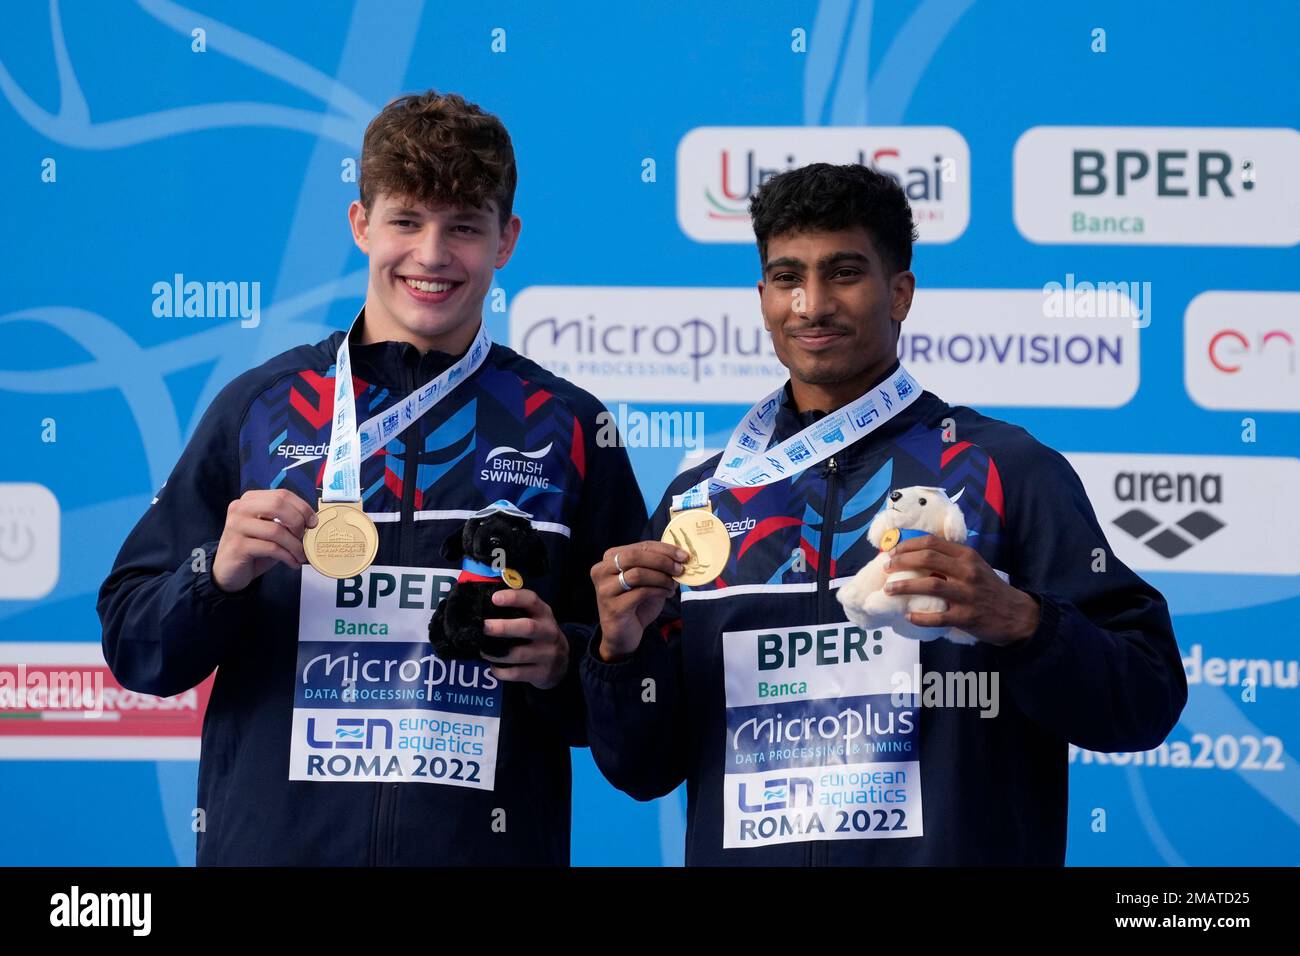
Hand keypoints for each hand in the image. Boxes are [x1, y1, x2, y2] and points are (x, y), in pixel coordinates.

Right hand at [212, 490, 316, 592]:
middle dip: (298, 522)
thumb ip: (286, 521)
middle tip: (306, 537)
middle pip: (277, 505)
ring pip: (276, 530)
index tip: (313, 522)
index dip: (302, 507)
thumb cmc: (254, 548)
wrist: (229, 570)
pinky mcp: (238, 546)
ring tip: (301, 555)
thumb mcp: (271, 530)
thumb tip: (313, 521)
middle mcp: (240, 508)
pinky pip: (270, 548)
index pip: (282, 495)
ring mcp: (237, 526)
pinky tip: (293, 563)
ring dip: (295, 545)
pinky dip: (287, 556)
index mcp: (251, 500)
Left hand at [479, 589, 569, 688]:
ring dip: (497, 653)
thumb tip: (485, 605)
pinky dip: (501, 671)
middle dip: (503, 627)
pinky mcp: (542, 672)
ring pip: (519, 654)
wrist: (562, 661)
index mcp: (544, 614)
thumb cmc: (540, 634)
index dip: (513, 598)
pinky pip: (516, 673)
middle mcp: (548, 632)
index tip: (495, 598)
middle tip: (484, 627)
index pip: (531, 600)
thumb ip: (517, 610)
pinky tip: (494, 666)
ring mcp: (547, 654)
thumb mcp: (536, 617)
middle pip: (527, 627)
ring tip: (483, 650)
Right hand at [590, 541, 685, 661]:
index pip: (641, 546)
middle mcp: (602, 570)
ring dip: (661, 578)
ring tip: (671, 586)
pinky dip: (658, 591)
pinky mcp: (613, 606)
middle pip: (635, 556)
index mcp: (610, 558)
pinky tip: (666, 594)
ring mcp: (605, 589)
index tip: (684, 555)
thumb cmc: (636, 603)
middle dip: (662, 561)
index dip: (665, 549)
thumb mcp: (647, 579)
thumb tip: (681, 556)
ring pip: (638, 573)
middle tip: (680, 569)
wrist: (623, 634)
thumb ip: (658, 565)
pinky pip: (641, 592)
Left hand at [882, 535, 1040, 645]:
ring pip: (930, 586)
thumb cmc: (988, 588)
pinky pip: (938, 617)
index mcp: (967, 556)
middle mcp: (967, 572)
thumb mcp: (975, 566)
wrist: (1016, 615)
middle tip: (886, 567)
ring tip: (889, 589)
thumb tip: (917, 555)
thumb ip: (951, 559)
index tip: (892, 551)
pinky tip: (908, 616)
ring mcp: (967, 595)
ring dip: (905, 587)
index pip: (932, 543)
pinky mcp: (966, 617)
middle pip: (927, 559)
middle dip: (901, 562)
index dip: (908, 546)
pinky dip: (920, 617)